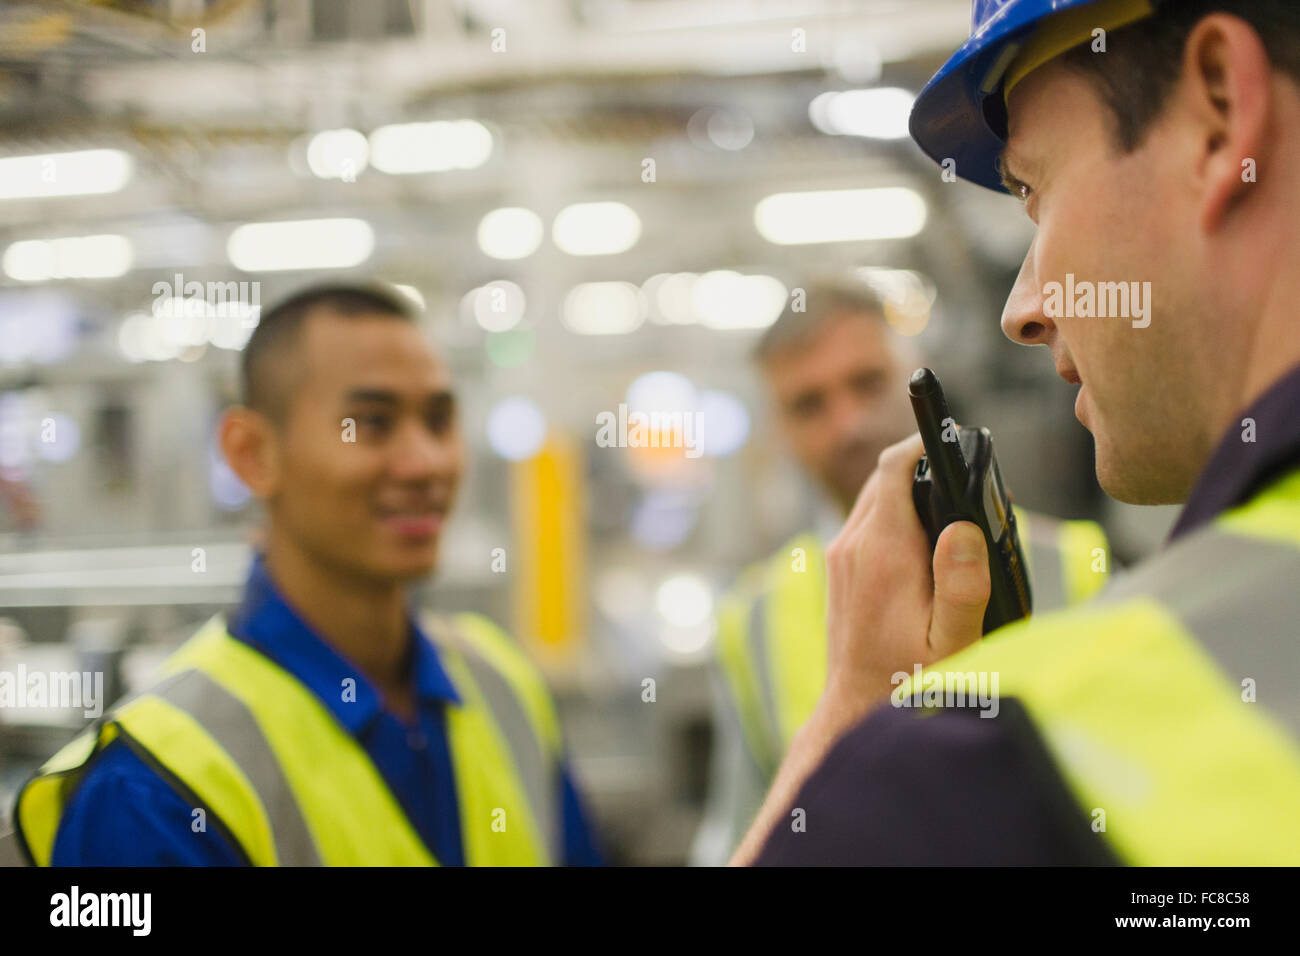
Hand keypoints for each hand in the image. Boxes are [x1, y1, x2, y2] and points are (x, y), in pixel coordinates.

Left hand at [818, 433, 990, 729]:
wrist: (858, 710)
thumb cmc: (910, 679)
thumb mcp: (952, 640)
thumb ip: (962, 584)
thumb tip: (964, 529)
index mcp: (882, 552)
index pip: (893, 468)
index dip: (923, 445)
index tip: (955, 443)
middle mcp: (852, 546)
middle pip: (883, 476)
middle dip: (922, 469)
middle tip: (967, 484)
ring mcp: (840, 556)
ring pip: (873, 498)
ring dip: (908, 494)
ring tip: (951, 514)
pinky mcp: (840, 569)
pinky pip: (867, 524)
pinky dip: (895, 518)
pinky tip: (926, 545)